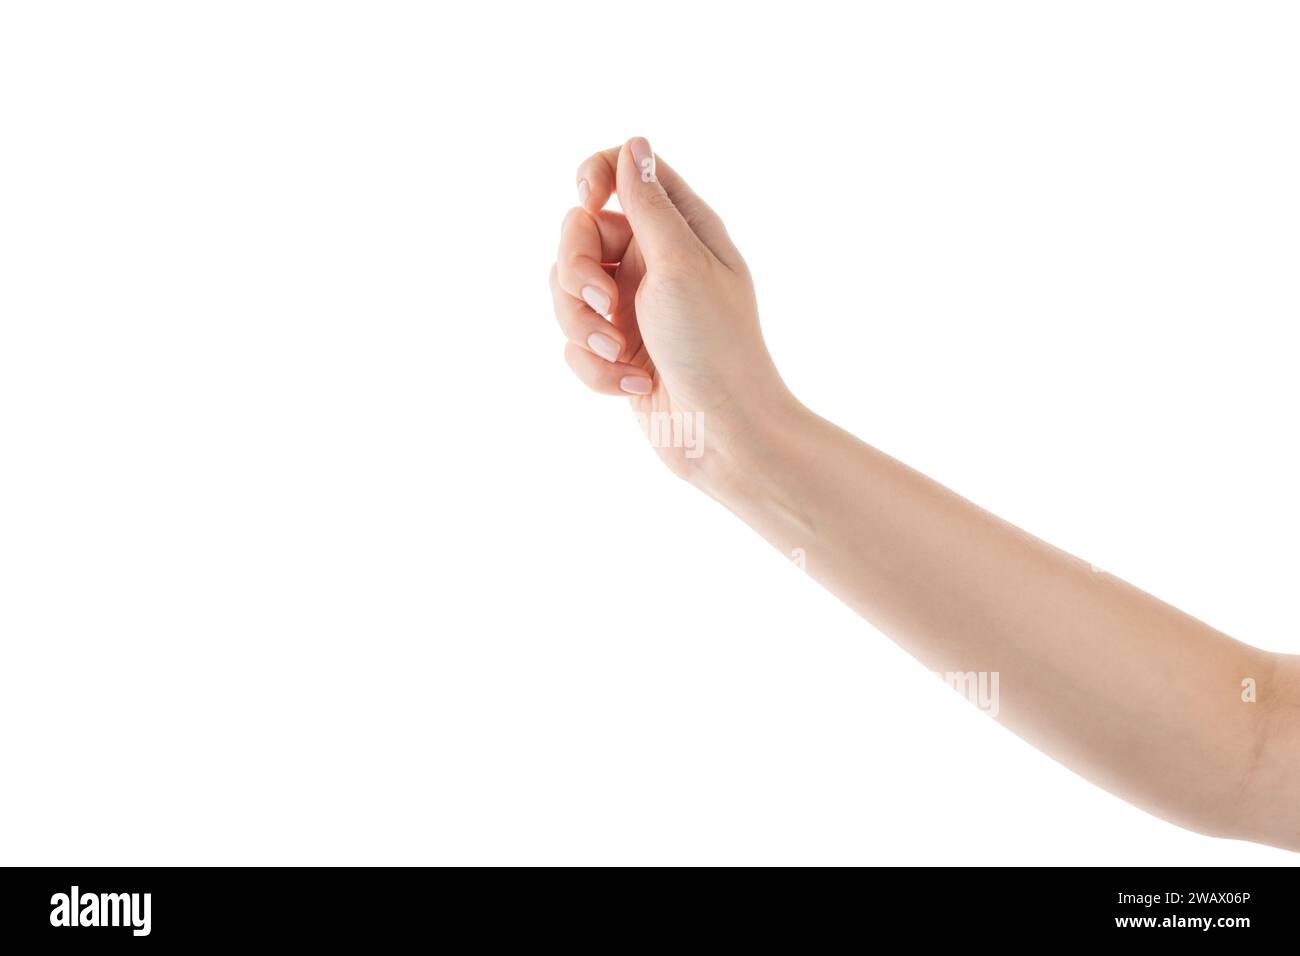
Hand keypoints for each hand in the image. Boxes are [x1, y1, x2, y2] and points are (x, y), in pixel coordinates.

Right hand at [549, 137, 793, 481]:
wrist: (720, 436)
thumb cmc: (715, 347)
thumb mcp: (679, 264)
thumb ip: (649, 204)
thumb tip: (633, 143)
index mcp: (681, 229)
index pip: (624, 172)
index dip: (595, 176)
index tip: (587, 201)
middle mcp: (654, 262)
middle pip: (578, 233)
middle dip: (577, 271)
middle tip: (603, 303)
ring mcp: (632, 307)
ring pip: (565, 292)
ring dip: (583, 327)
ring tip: (618, 354)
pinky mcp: (616, 352)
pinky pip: (573, 343)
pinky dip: (595, 368)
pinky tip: (633, 387)